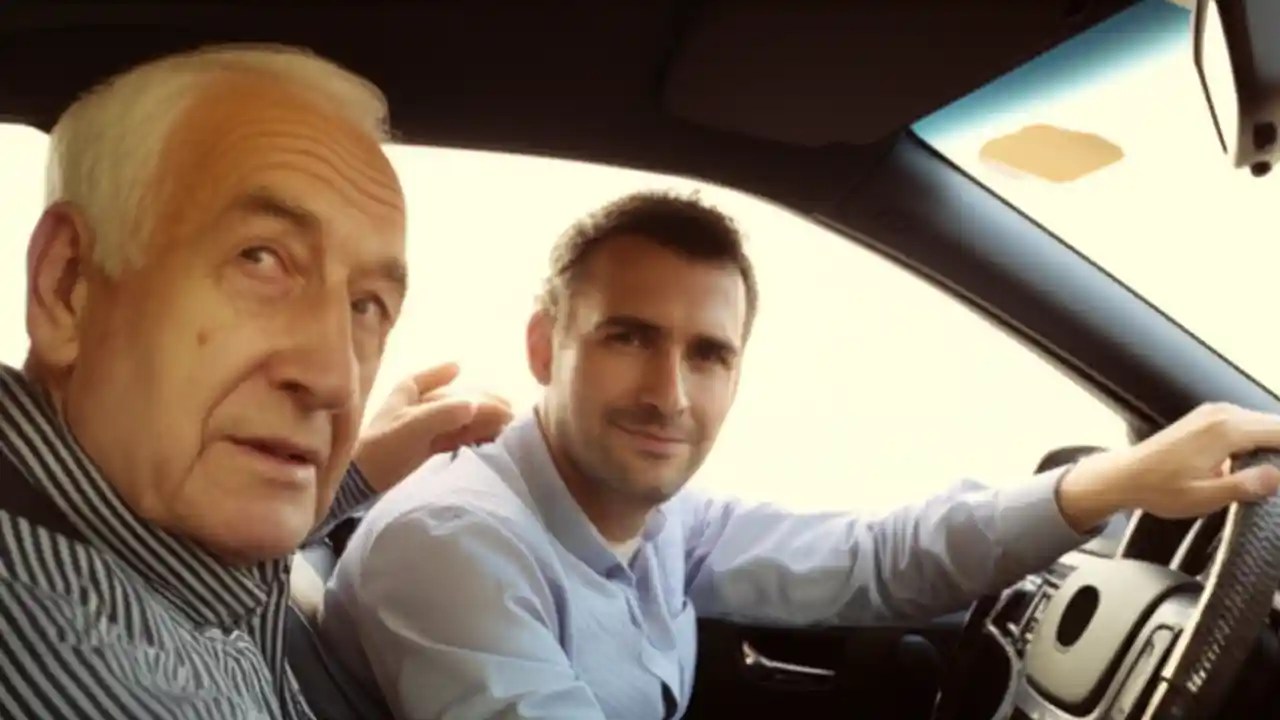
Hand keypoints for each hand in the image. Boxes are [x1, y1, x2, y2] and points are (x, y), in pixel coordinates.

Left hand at [354, 363, 513, 492]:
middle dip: (482, 403)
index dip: (442, 372)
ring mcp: (423, 429)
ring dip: (482, 421)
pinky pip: (457, 437)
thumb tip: (474, 404)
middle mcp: (416, 407)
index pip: (425, 377)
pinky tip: (490, 440)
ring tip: (508, 427)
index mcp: (407, 392)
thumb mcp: (411, 428)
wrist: (363, 485)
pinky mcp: (428, 449)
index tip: (459, 367)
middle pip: (455, 400)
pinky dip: (474, 437)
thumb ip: (442, 414)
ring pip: (459, 419)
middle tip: (510, 412)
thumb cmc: (382, 449)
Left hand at [1057, 402, 1279, 531]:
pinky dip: (1259, 440)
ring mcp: (1214, 412)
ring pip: (1263, 423)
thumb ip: (1245, 486)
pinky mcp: (1208, 418)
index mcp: (1227, 430)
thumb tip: (1278, 476)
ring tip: (1269, 475)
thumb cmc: (1159, 489)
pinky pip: (1247, 424)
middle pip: (1275, 425)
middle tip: (1277, 480)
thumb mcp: (1204, 497)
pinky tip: (1257, 464)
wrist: (1124, 475)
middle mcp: (1223, 413)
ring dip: (1273, 444)